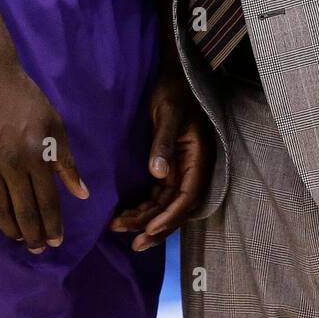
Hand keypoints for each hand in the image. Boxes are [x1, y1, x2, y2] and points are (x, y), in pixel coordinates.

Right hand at [0, 52, 88, 252]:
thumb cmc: (27, 98)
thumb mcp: (55, 125)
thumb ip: (67, 162)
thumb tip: (81, 194)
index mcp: (38, 153)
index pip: (48, 200)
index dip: (53, 224)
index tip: (56, 242)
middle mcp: (12, 163)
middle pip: (23, 211)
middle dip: (33, 235)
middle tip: (37, 249)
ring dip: (9, 230)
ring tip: (18, 238)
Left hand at [109, 68, 214, 250]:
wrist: (176, 75)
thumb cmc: (174, 91)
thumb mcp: (168, 113)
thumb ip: (164, 143)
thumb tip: (159, 174)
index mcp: (199, 157)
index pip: (187, 196)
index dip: (169, 217)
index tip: (148, 230)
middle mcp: (193, 168)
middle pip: (177, 208)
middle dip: (155, 227)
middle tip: (132, 242)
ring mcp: (182, 168)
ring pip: (166, 204)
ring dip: (146, 219)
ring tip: (119, 227)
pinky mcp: (171, 166)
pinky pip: (160, 195)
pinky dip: (145, 207)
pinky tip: (126, 214)